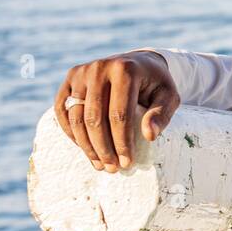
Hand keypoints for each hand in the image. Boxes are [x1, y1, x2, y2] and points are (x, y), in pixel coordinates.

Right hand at [54, 51, 179, 171]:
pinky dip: (71, 132)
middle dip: (103, 148)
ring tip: (99, 164)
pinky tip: (85, 148)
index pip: (120, 114)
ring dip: (86, 145)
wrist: (138, 62)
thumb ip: (162, 114)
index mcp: (125, 70)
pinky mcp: (69, 78)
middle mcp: (99, 68)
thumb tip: (149, 136)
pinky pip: (62, 110)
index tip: (127, 163)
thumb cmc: (155, 83)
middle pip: (95, 118)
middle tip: (112, 168)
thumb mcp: (169, 96)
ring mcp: (80, 72)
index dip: (122, 142)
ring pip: (76, 116)